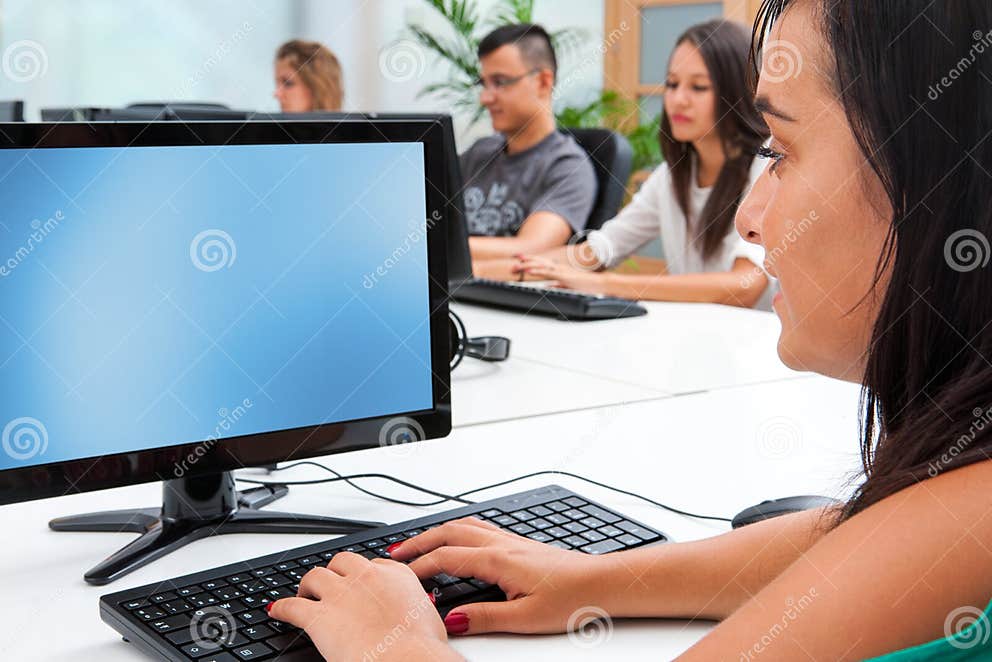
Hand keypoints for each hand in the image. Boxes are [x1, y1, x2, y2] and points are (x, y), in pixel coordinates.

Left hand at [268, 552, 452, 660]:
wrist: (408, 659)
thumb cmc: (422, 646)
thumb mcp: (428, 618)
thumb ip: (416, 607)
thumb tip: (416, 613)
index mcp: (395, 575)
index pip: (373, 564)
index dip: (363, 575)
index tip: (359, 583)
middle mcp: (366, 577)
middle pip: (341, 562)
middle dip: (334, 572)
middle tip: (331, 586)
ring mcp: (341, 594)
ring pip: (315, 576)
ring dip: (307, 586)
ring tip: (304, 594)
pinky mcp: (319, 616)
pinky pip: (292, 606)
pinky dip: (283, 607)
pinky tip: (278, 611)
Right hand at [389, 517, 609, 635]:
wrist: (601, 582)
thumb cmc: (571, 598)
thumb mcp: (524, 618)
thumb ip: (484, 618)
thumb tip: (451, 619)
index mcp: (497, 560)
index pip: (445, 558)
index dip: (418, 567)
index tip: (400, 577)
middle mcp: (501, 543)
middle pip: (448, 532)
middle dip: (419, 541)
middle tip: (396, 553)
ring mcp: (511, 540)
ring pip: (464, 525)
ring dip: (437, 532)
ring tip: (420, 544)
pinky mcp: (520, 543)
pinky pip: (480, 527)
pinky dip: (458, 530)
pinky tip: (459, 540)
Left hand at [512, 255, 611, 293]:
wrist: (598, 283)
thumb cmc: (585, 285)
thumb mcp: (567, 284)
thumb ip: (557, 284)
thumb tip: (548, 286)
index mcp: (559, 269)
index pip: (542, 262)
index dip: (531, 259)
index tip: (520, 258)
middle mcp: (559, 268)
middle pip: (540, 261)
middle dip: (526, 260)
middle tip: (515, 260)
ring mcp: (561, 272)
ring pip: (542, 267)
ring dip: (529, 266)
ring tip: (518, 266)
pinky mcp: (565, 277)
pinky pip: (550, 274)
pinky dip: (539, 273)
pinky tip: (530, 273)